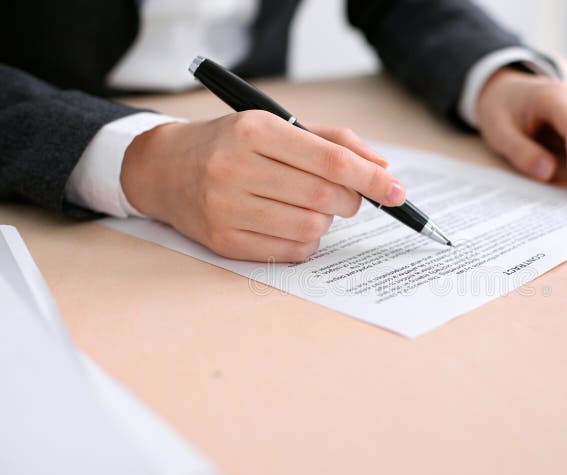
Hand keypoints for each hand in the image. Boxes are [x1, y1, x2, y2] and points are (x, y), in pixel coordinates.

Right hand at [120, 111, 404, 261]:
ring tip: (311, 207)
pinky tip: (293, 224)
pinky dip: (307, 241)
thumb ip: (332, 142)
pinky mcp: (223, 241)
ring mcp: (226, 208)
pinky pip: (290, 252)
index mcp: (254, 131)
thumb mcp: (275, 126)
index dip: (371, 179)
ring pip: (311, 228)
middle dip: (350, 201)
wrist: (165, 169)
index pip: (330, 160)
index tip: (397, 191)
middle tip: (347, 197)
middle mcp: (235, 168)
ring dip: (326, 222)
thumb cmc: (231, 145)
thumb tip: (382, 169)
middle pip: (324, 198)